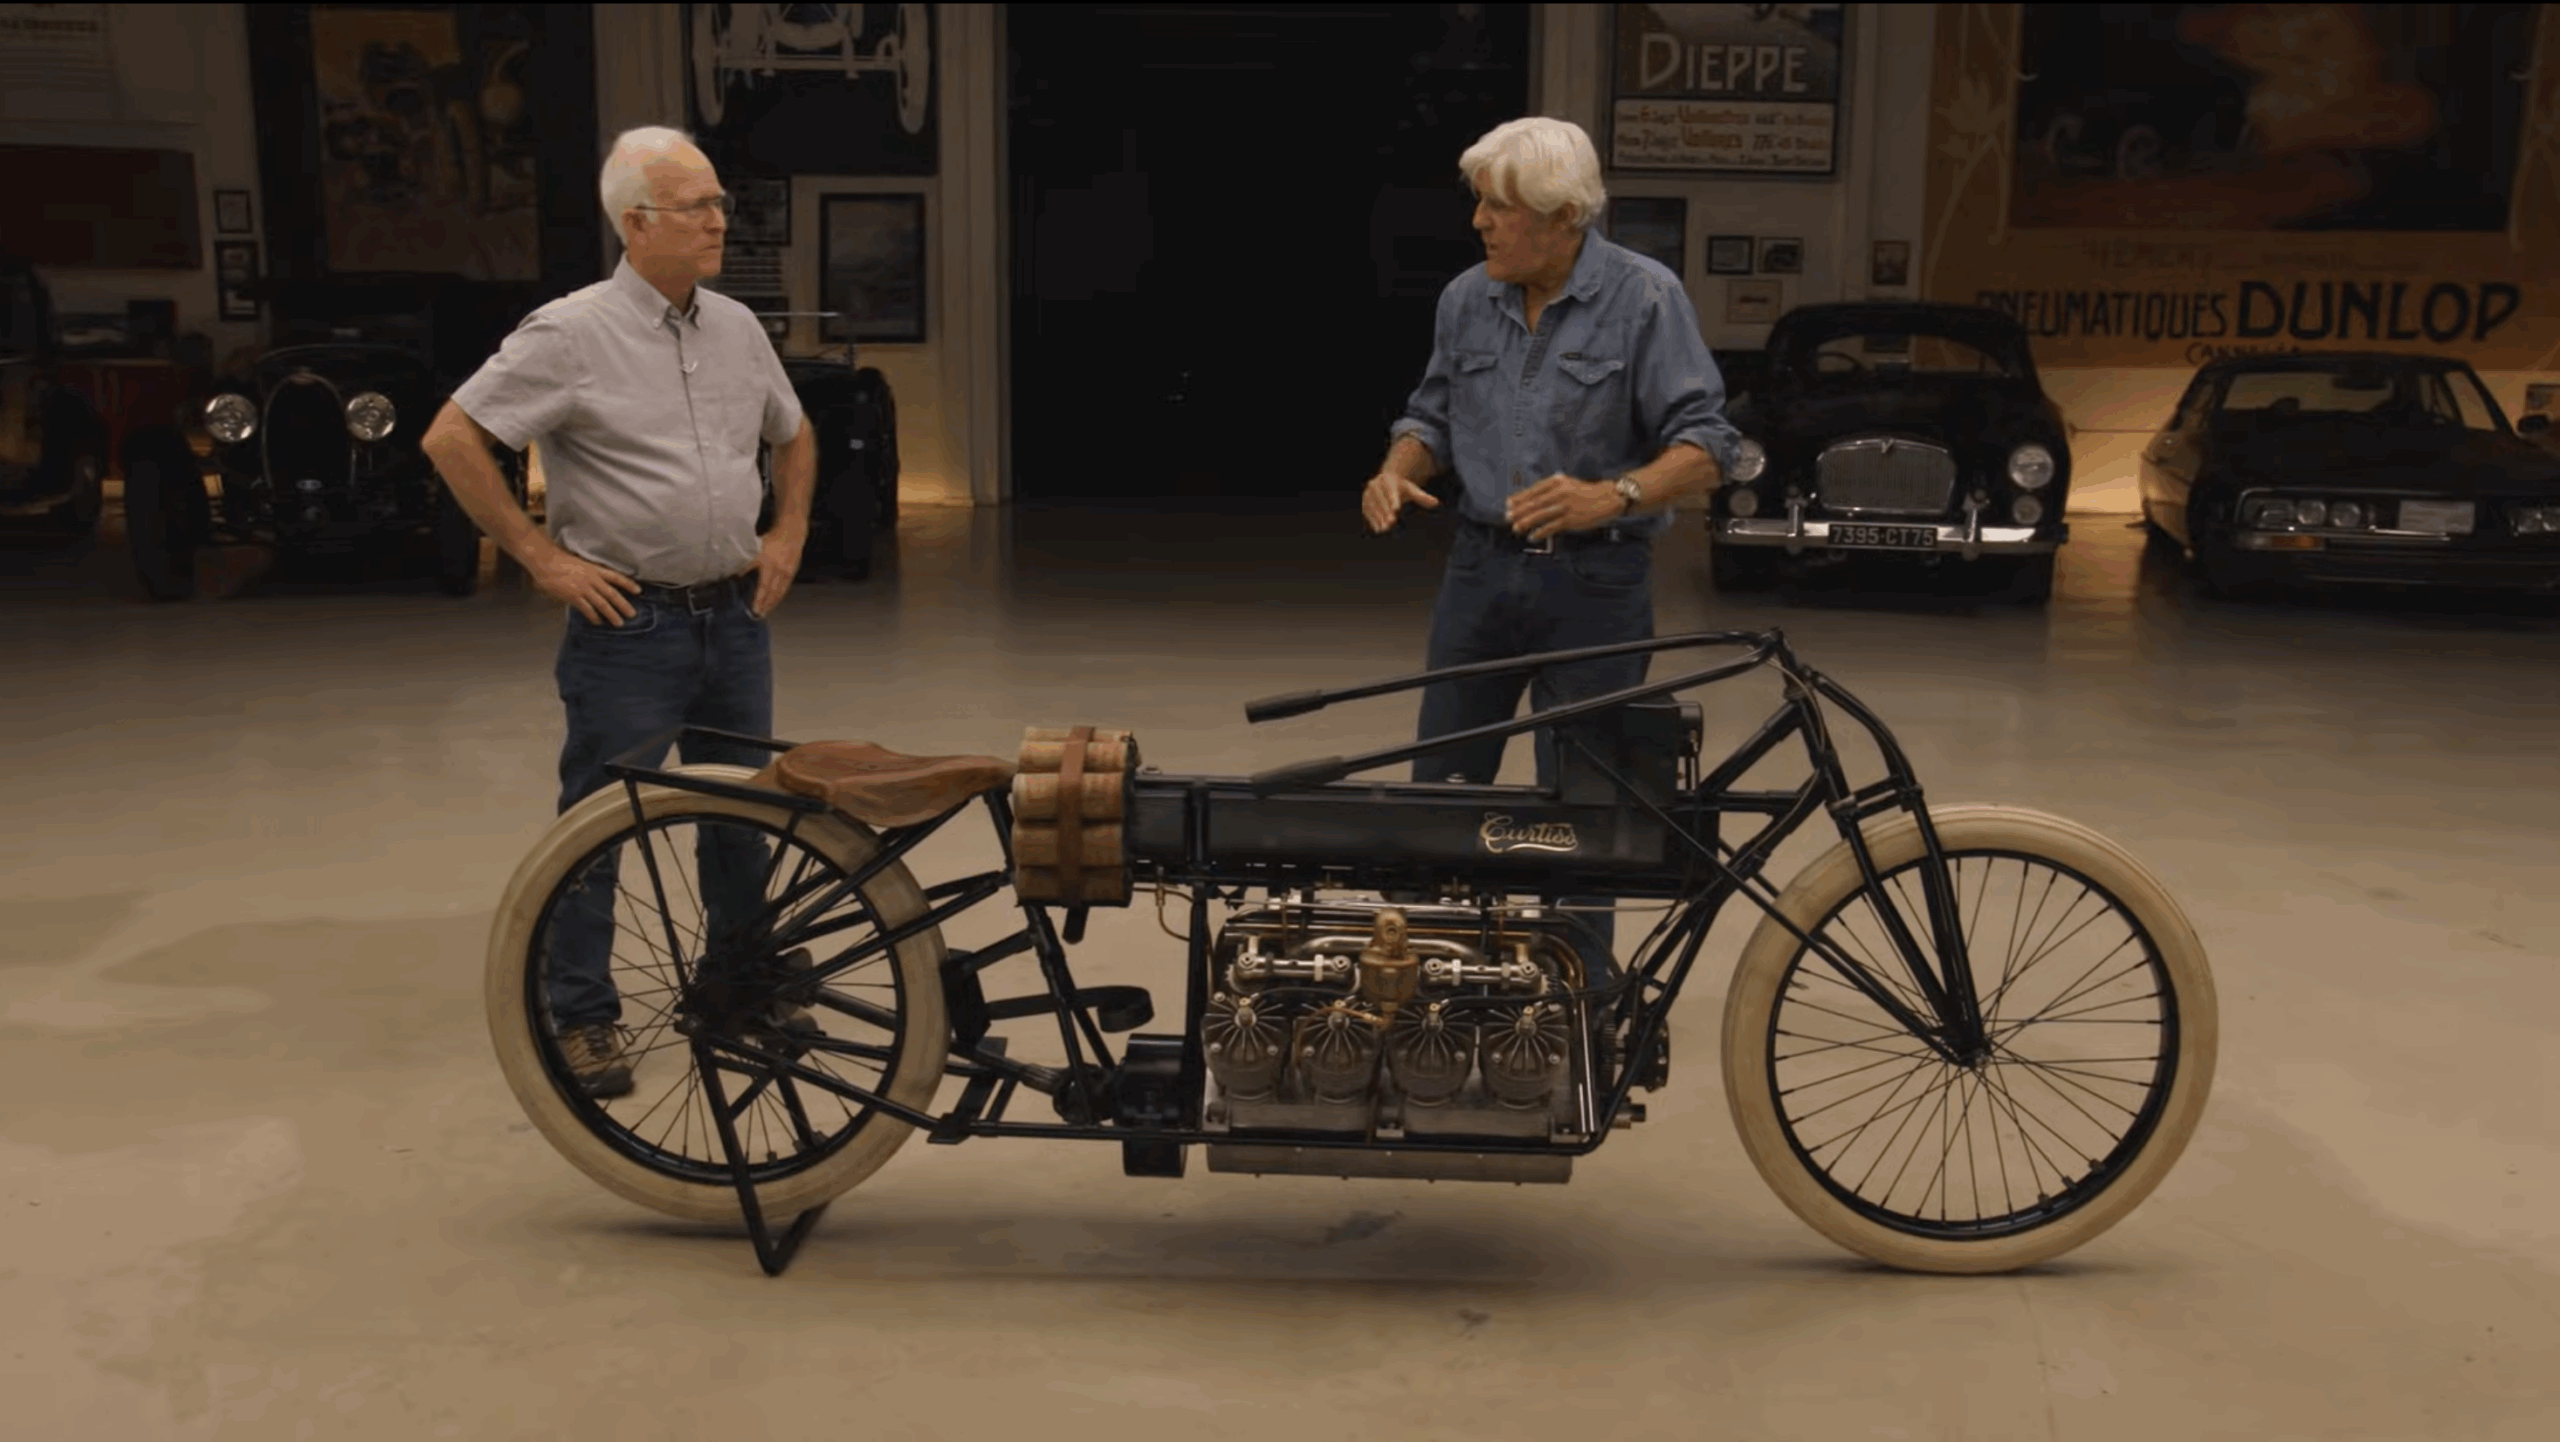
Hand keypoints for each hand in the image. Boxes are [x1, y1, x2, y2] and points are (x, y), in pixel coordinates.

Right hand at [531, 548, 642, 623]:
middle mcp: (592, 579)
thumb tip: (599, 584)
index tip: (639, 591)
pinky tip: (598, 621)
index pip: (617, 577)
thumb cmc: (561, 561)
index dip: (628, 584)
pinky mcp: (574, 596)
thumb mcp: (581, 564)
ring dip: (612, 614)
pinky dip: (594, 616)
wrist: (546, 561)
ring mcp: (583, 588)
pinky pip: (587, 609)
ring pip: (602, 604)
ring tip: (619, 623)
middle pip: (612, 594)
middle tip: (632, 614)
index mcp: (595, 569)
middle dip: (624, 605)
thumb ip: (591, 574)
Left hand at [752, 529, 804, 616]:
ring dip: (772, 603)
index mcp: (768, 563)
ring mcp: (786, 572)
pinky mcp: (792, 573)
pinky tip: (775, 601)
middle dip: (765, 605)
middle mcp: (778, 570)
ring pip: (779, 592)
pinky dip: (779, 596)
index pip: (763, 586)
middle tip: (759, 615)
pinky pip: (785, 588)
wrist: (791, 532)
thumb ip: (747, 561)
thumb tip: (736, 573)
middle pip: (771, 592)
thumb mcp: (756, 547)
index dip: (759, 599)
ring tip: (766, 612)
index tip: (754, 609)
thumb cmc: (771, 539)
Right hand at [1362, 471, 1438, 533]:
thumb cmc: (1401, 488)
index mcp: (1388, 480)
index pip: (1391, 491)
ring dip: (1379, 518)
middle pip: (1381, 500)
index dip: (1393, 500)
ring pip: (1373, 506)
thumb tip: (1436, 503)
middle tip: (1391, 523)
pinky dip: (1373, 520)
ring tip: (1385, 529)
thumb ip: (1422, 497)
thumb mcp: (1411, 490)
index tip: (1396, 510)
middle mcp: (1375, 485)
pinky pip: (1367, 511)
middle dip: (1386, 512)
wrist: (1385, 483)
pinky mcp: (1364, 501)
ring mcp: (1368, 493)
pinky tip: (1378, 529)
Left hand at [1506, 474, 1623, 541]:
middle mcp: (1560, 492)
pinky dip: (1540, 532)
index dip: (1519, 498)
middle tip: (1508, 517)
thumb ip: (1550, 489)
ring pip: (1540, 515)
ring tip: (1516, 528)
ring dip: (1526, 523)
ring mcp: (1565, 506)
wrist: (1608, 498)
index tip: (1509, 504)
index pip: (1533, 490)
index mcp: (1557, 481)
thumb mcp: (1567, 484)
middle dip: (1519, 511)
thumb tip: (1532, 500)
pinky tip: (1533, 536)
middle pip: (1534, 503)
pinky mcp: (1571, 519)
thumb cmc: (1586, 493)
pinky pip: (1551, 527)